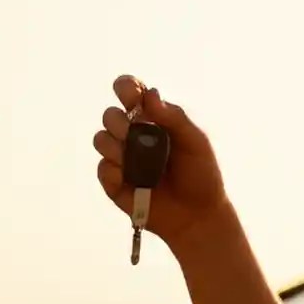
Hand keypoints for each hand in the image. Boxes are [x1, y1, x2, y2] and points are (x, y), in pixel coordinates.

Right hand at [92, 74, 228, 250]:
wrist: (199, 216)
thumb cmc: (201, 176)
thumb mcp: (195, 142)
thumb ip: (174, 117)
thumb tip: (150, 93)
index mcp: (153, 120)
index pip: (130, 93)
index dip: (125, 87)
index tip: (131, 94)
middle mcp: (133, 136)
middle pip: (110, 115)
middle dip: (120, 121)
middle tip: (134, 133)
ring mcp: (122, 159)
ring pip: (101, 138)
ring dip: (114, 144)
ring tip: (135, 159)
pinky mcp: (114, 182)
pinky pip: (102, 168)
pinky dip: (114, 170)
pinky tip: (131, 178)